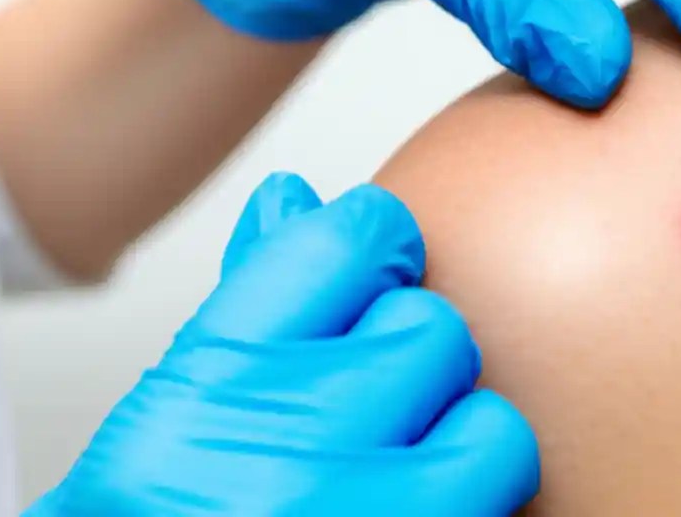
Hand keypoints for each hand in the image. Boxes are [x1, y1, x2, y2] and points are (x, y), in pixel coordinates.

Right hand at [25, 174, 538, 515]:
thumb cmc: (178, 509)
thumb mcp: (180, 413)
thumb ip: (246, 304)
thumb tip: (294, 194)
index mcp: (207, 386)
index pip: (348, 240)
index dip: (383, 247)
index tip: (381, 281)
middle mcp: (279, 450)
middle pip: (432, 327)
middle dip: (413, 362)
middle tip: (376, 410)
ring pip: (491, 418)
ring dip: (464, 437)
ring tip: (411, 468)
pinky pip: (502, 490)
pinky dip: (479, 495)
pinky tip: (427, 507)